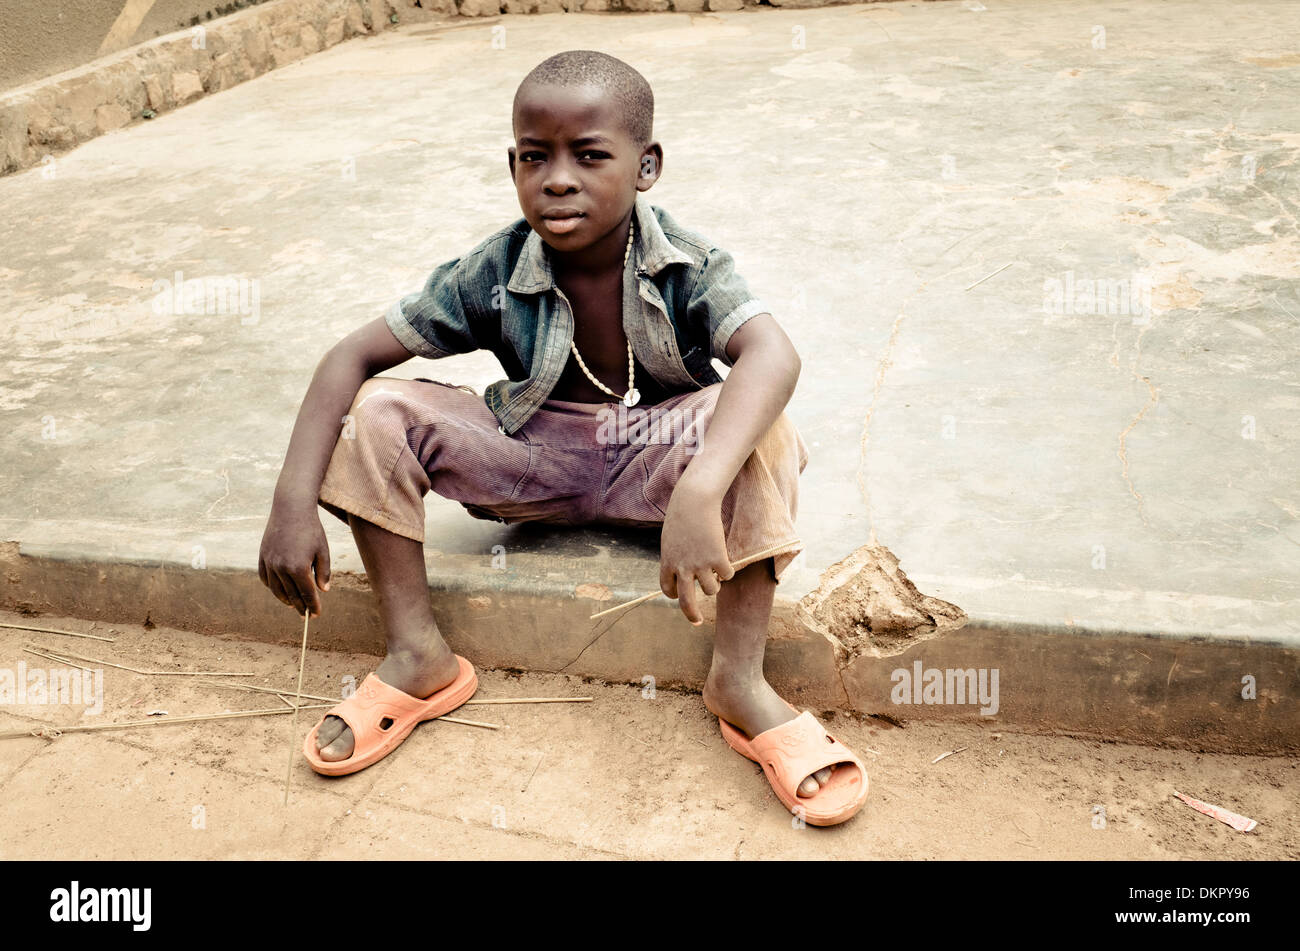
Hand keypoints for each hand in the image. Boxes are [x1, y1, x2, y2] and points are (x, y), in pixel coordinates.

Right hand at [258, 501, 330, 616]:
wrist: (291, 508)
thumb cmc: (311, 529)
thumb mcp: (323, 550)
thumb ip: (323, 572)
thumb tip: (323, 591)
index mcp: (299, 568)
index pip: (307, 594)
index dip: (313, 606)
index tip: (317, 614)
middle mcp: (281, 568)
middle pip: (291, 595)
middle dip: (300, 606)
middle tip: (306, 615)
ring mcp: (269, 562)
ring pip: (276, 589)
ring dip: (285, 599)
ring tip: (292, 604)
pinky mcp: (262, 556)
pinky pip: (265, 578)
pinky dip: (272, 586)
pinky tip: (279, 590)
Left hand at [658, 481, 734, 624]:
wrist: (694, 501)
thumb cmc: (682, 516)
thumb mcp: (671, 538)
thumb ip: (676, 557)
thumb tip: (685, 574)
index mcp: (667, 562)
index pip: (667, 589)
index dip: (674, 595)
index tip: (680, 596)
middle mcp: (682, 568)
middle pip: (686, 602)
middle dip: (692, 615)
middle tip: (697, 622)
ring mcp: (700, 565)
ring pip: (711, 590)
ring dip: (715, 585)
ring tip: (715, 572)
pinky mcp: (718, 558)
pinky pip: (727, 575)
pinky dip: (728, 570)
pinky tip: (726, 558)